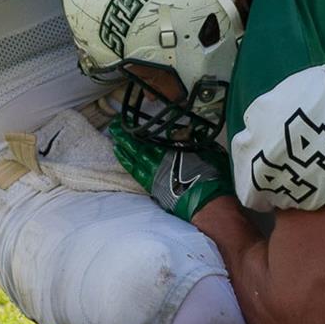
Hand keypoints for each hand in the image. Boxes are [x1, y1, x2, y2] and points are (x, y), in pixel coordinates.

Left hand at [110, 118, 228, 221]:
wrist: (206, 201)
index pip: (152, 137)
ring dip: (123, 147)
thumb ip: (193, 141)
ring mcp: (154, 174)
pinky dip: (127, 161)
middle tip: (114, 127)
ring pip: (134, 157)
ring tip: (114, 138)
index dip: (139, 130)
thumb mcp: (206, 152)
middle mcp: (161, 160)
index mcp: (173, 150)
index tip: (130, 122)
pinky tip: (120, 155)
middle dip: (126, 136)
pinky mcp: (152, 187)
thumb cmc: (210, 177)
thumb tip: (186, 132)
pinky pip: (135, 171)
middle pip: (139, 145)